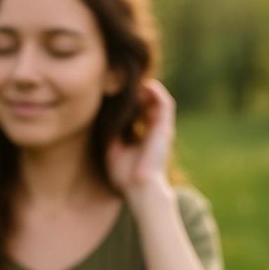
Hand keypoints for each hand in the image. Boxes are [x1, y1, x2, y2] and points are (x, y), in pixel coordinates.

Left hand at [106, 79, 175, 195]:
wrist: (138, 186)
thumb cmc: (125, 176)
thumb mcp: (113, 149)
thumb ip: (112, 133)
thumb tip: (103, 118)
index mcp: (144, 138)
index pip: (140, 114)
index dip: (131, 102)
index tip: (116, 94)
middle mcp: (154, 132)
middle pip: (149, 104)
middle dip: (138, 93)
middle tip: (123, 85)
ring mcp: (161, 129)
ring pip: (158, 101)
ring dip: (148, 90)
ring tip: (135, 82)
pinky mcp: (165, 127)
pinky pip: (165, 103)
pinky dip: (157, 92)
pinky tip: (146, 85)